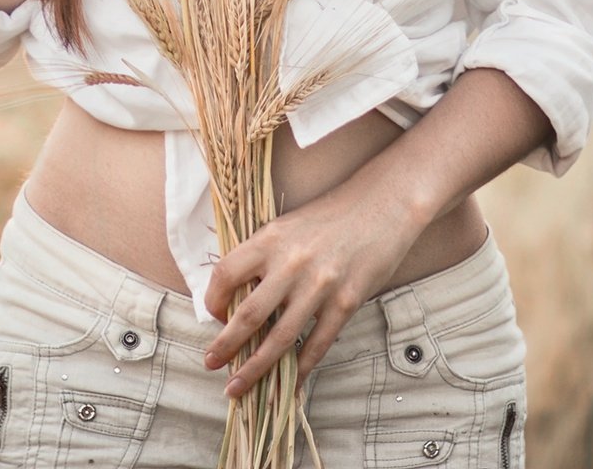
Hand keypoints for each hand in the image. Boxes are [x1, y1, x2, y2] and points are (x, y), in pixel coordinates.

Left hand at [201, 170, 424, 398]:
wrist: (381, 206)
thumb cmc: (329, 216)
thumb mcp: (286, 226)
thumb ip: (263, 257)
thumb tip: (236, 299)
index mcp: (270, 239)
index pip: (226, 275)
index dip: (213, 301)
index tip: (215, 317)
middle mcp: (291, 263)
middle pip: (248, 315)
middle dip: (225, 346)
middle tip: (210, 364)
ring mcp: (320, 285)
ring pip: (280, 338)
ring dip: (255, 368)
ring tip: (237, 387)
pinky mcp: (346, 301)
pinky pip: (317, 344)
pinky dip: (300, 368)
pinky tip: (288, 384)